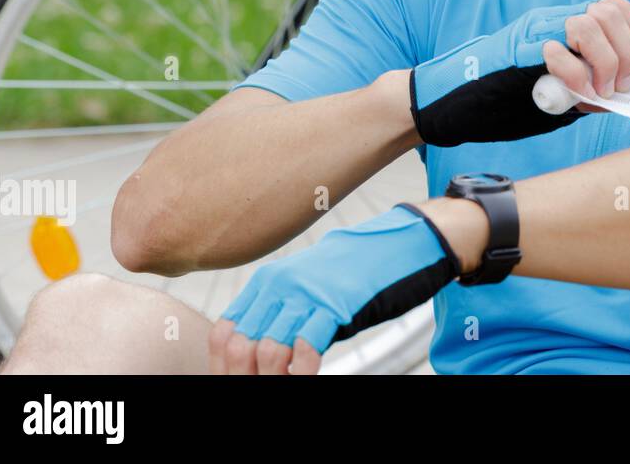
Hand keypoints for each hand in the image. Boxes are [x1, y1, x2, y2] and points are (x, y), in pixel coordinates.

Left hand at [211, 204, 458, 374]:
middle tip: (265, 385)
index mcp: (268, 280)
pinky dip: (302, 371)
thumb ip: (282, 313)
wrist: (404, 244)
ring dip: (274, 377)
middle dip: (249, 376)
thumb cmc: (359, 272)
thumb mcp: (309, 288)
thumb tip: (260, 355)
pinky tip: (308, 374)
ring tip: (288, 381)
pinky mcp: (335, 304)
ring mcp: (307, 292)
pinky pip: (305, 348)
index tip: (240, 380)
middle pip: (242, 346)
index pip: (226, 332)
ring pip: (268, 350)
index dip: (227, 367)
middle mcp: (281, 284)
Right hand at [409, 0, 629, 145]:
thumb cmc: (496, 102)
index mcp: (565, 28)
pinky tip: (574, 91)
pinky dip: (577, 70)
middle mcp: (552, 21)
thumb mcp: (555, 97)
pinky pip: (559, 45)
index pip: (617, 10)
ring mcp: (535, 31)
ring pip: (591, 21)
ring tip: (599, 90)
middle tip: (620, 86)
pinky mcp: (518, 48)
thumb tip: (625, 94)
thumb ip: (586, 90)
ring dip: (606, 59)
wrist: (444, 103)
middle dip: (629, 50)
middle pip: (611, 10)